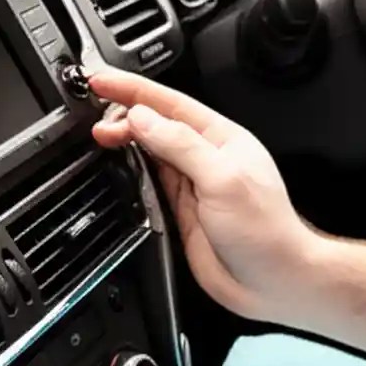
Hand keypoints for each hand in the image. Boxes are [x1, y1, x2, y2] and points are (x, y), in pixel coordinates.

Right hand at [90, 68, 324, 322]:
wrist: (273, 282)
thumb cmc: (265, 232)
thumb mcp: (223, 179)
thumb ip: (181, 145)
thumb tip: (142, 119)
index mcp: (221, 139)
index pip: (170, 104)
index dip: (133, 90)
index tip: (102, 82)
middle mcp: (205, 157)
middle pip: (156, 124)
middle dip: (124, 114)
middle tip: (93, 116)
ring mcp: (192, 183)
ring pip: (149, 150)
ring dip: (124, 139)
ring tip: (99, 134)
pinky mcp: (180, 209)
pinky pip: (149, 181)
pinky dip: (129, 169)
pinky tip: (117, 165)